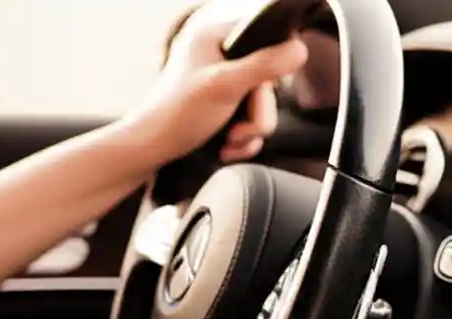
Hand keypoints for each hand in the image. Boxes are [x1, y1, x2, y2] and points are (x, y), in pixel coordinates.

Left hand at [119, 7, 308, 167]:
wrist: (151, 149)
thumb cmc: (176, 115)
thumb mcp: (225, 86)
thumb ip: (264, 66)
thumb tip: (299, 49)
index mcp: (216, 35)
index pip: (266, 39)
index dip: (270, 70)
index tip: (257, 92)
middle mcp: (221, 54)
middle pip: (268, 81)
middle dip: (257, 115)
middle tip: (238, 129)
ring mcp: (224, 82)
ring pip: (263, 106)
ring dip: (250, 132)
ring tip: (229, 140)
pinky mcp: (225, 105)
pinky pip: (253, 121)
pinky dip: (244, 139)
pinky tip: (227, 145)